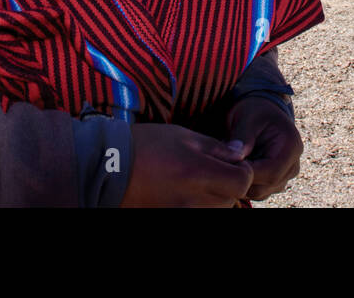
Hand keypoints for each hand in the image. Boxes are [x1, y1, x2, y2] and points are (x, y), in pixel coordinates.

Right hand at [121, 123, 253, 206]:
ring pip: (217, 209)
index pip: (242, 182)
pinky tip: (187, 192)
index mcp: (199, 173)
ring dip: (216, 197)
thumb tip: (239, 155)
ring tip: (198, 181)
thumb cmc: (147, 145)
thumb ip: (216, 148)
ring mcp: (183, 212)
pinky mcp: (172, 217)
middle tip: (214, 170)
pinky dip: (200, 205)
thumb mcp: (185, 136)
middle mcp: (194, 199)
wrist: (111, 168)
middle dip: (229, 185)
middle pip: (231, 199)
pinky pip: (198, 213)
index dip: (243, 171)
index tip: (233, 163)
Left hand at [224, 96, 302, 200]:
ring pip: (259, 193)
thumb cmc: (255, 110)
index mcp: (291, 147)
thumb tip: (235, 156)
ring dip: (241, 181)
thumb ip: (243, 136)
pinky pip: (257, 192)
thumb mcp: (248, 116)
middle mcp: (293, 165)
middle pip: (264, 187)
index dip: (246, 173)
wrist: (262, 110)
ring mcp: (285, 176)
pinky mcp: (275, 182)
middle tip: (224, 162)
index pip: (270, 173)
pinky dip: (244, 183)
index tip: (226, 163)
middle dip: (241, 179)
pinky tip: (236, 165)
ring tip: (231, 161)